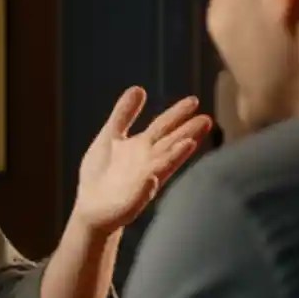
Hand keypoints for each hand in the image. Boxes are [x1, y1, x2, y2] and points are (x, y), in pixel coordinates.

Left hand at [72, 88, 212, 235]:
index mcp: (142, 147)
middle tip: (207, 119)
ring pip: (162, 167)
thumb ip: (123, 115)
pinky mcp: (131, 203)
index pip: (163, 127)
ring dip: (175, 156)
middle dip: (188, 132)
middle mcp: (147, 163)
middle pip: (170, 144)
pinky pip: (139, 194)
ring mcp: (142, 182)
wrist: (91, 209)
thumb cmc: (102, 174)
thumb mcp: (109, 137)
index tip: (194, 101)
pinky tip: (151, 177)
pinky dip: (146, 186)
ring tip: (190, 143)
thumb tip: (139, 88)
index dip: (177, 114)